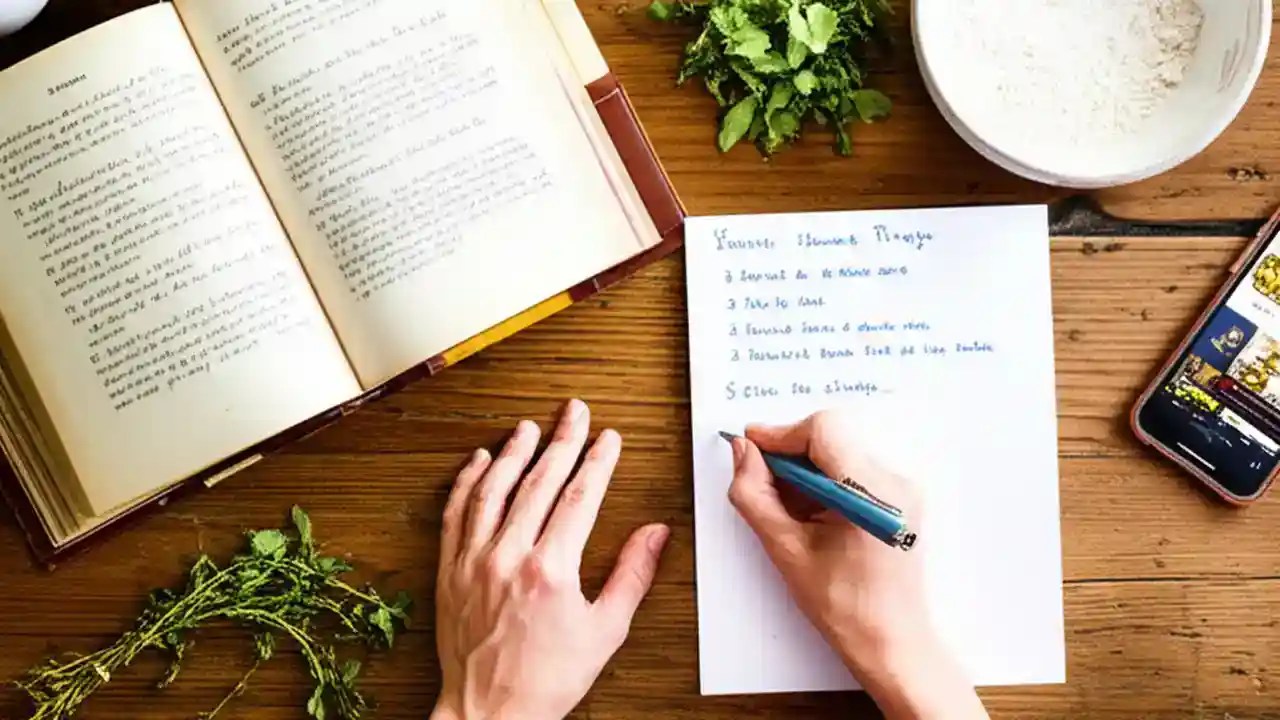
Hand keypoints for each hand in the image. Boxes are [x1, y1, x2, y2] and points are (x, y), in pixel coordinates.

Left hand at [432, 400, 669, 719]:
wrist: (490, 714)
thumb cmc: (547, 680)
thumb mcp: (606, 632)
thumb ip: (632, 576)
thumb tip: (655, 534)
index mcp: (551, 571)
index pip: (579, 497)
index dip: (597, 461)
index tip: (609, 438)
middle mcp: (509, 557)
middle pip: (539, 483)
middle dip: (561, 441)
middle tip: (574, 412)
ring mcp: (474, 562)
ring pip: (494, 490)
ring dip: (513, 453)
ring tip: (529, 426)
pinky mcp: (449, 572)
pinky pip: (456, 515)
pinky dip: (467, 483)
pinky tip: (479, 462)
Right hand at [727, 411, 987, 719]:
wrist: (891, 640)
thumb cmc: (846, 607)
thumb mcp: (786, 550)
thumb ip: (755, 494)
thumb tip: (743, 452)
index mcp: (872, 494)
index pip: (823, 429)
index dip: (780, 433)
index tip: (752, 446)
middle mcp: (896, 482)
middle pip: (833, 434)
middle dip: (792, 451)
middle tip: (766, 482)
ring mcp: (903, 487)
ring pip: (843, 447)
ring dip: (808, 466)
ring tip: (794, 508)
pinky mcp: (901, 495)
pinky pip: (856, 465)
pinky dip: (827, 478)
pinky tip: (815, 512)